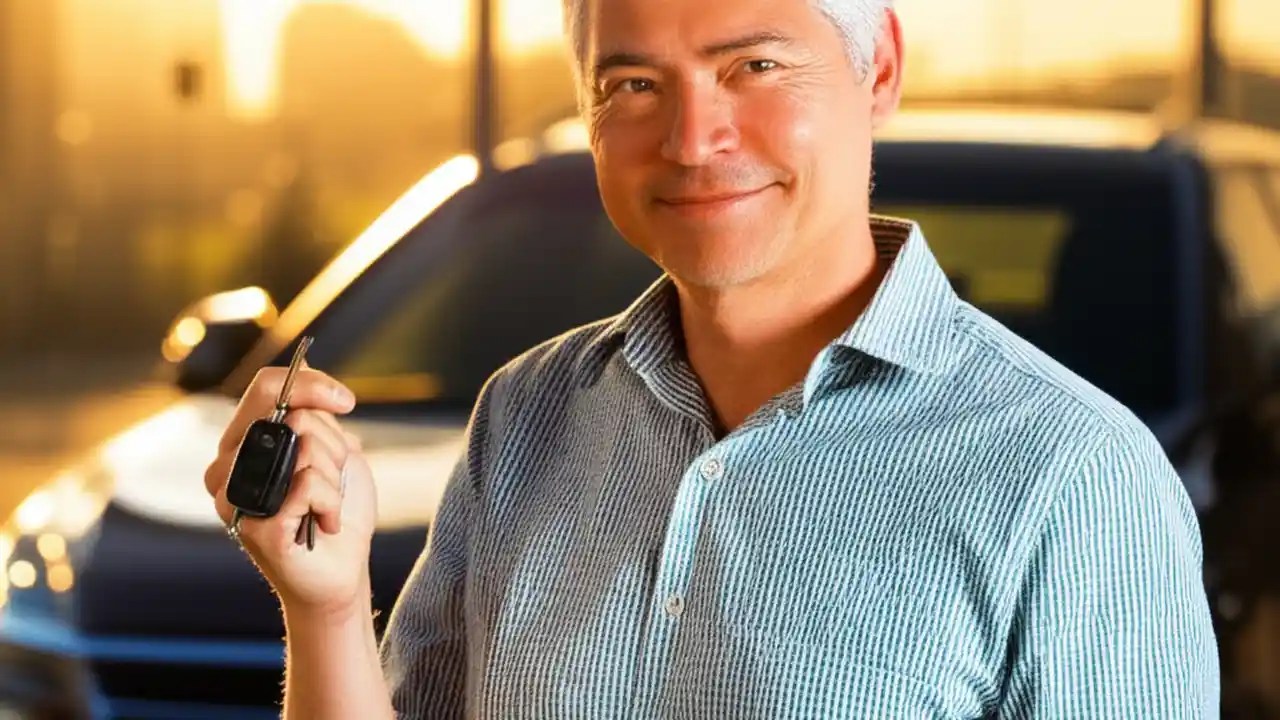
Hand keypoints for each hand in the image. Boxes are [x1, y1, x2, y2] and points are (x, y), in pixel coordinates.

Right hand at [204, 364, 377, 616]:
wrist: (342, 571)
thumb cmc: (334, 511)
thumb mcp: (332, 450)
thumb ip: (314, 411)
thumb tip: (306, 359)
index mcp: (241, 443)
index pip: (266, 387)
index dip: (311, 384)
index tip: (346, 402)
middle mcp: (226, 467)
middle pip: (292, 414)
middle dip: (332, 443)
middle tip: (335, 475)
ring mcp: (234, 498)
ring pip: (304, 446)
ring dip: (334, 475)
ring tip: (324, 504)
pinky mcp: (254, 526)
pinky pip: (309, 485)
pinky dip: (331, 502)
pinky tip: (324, 523)